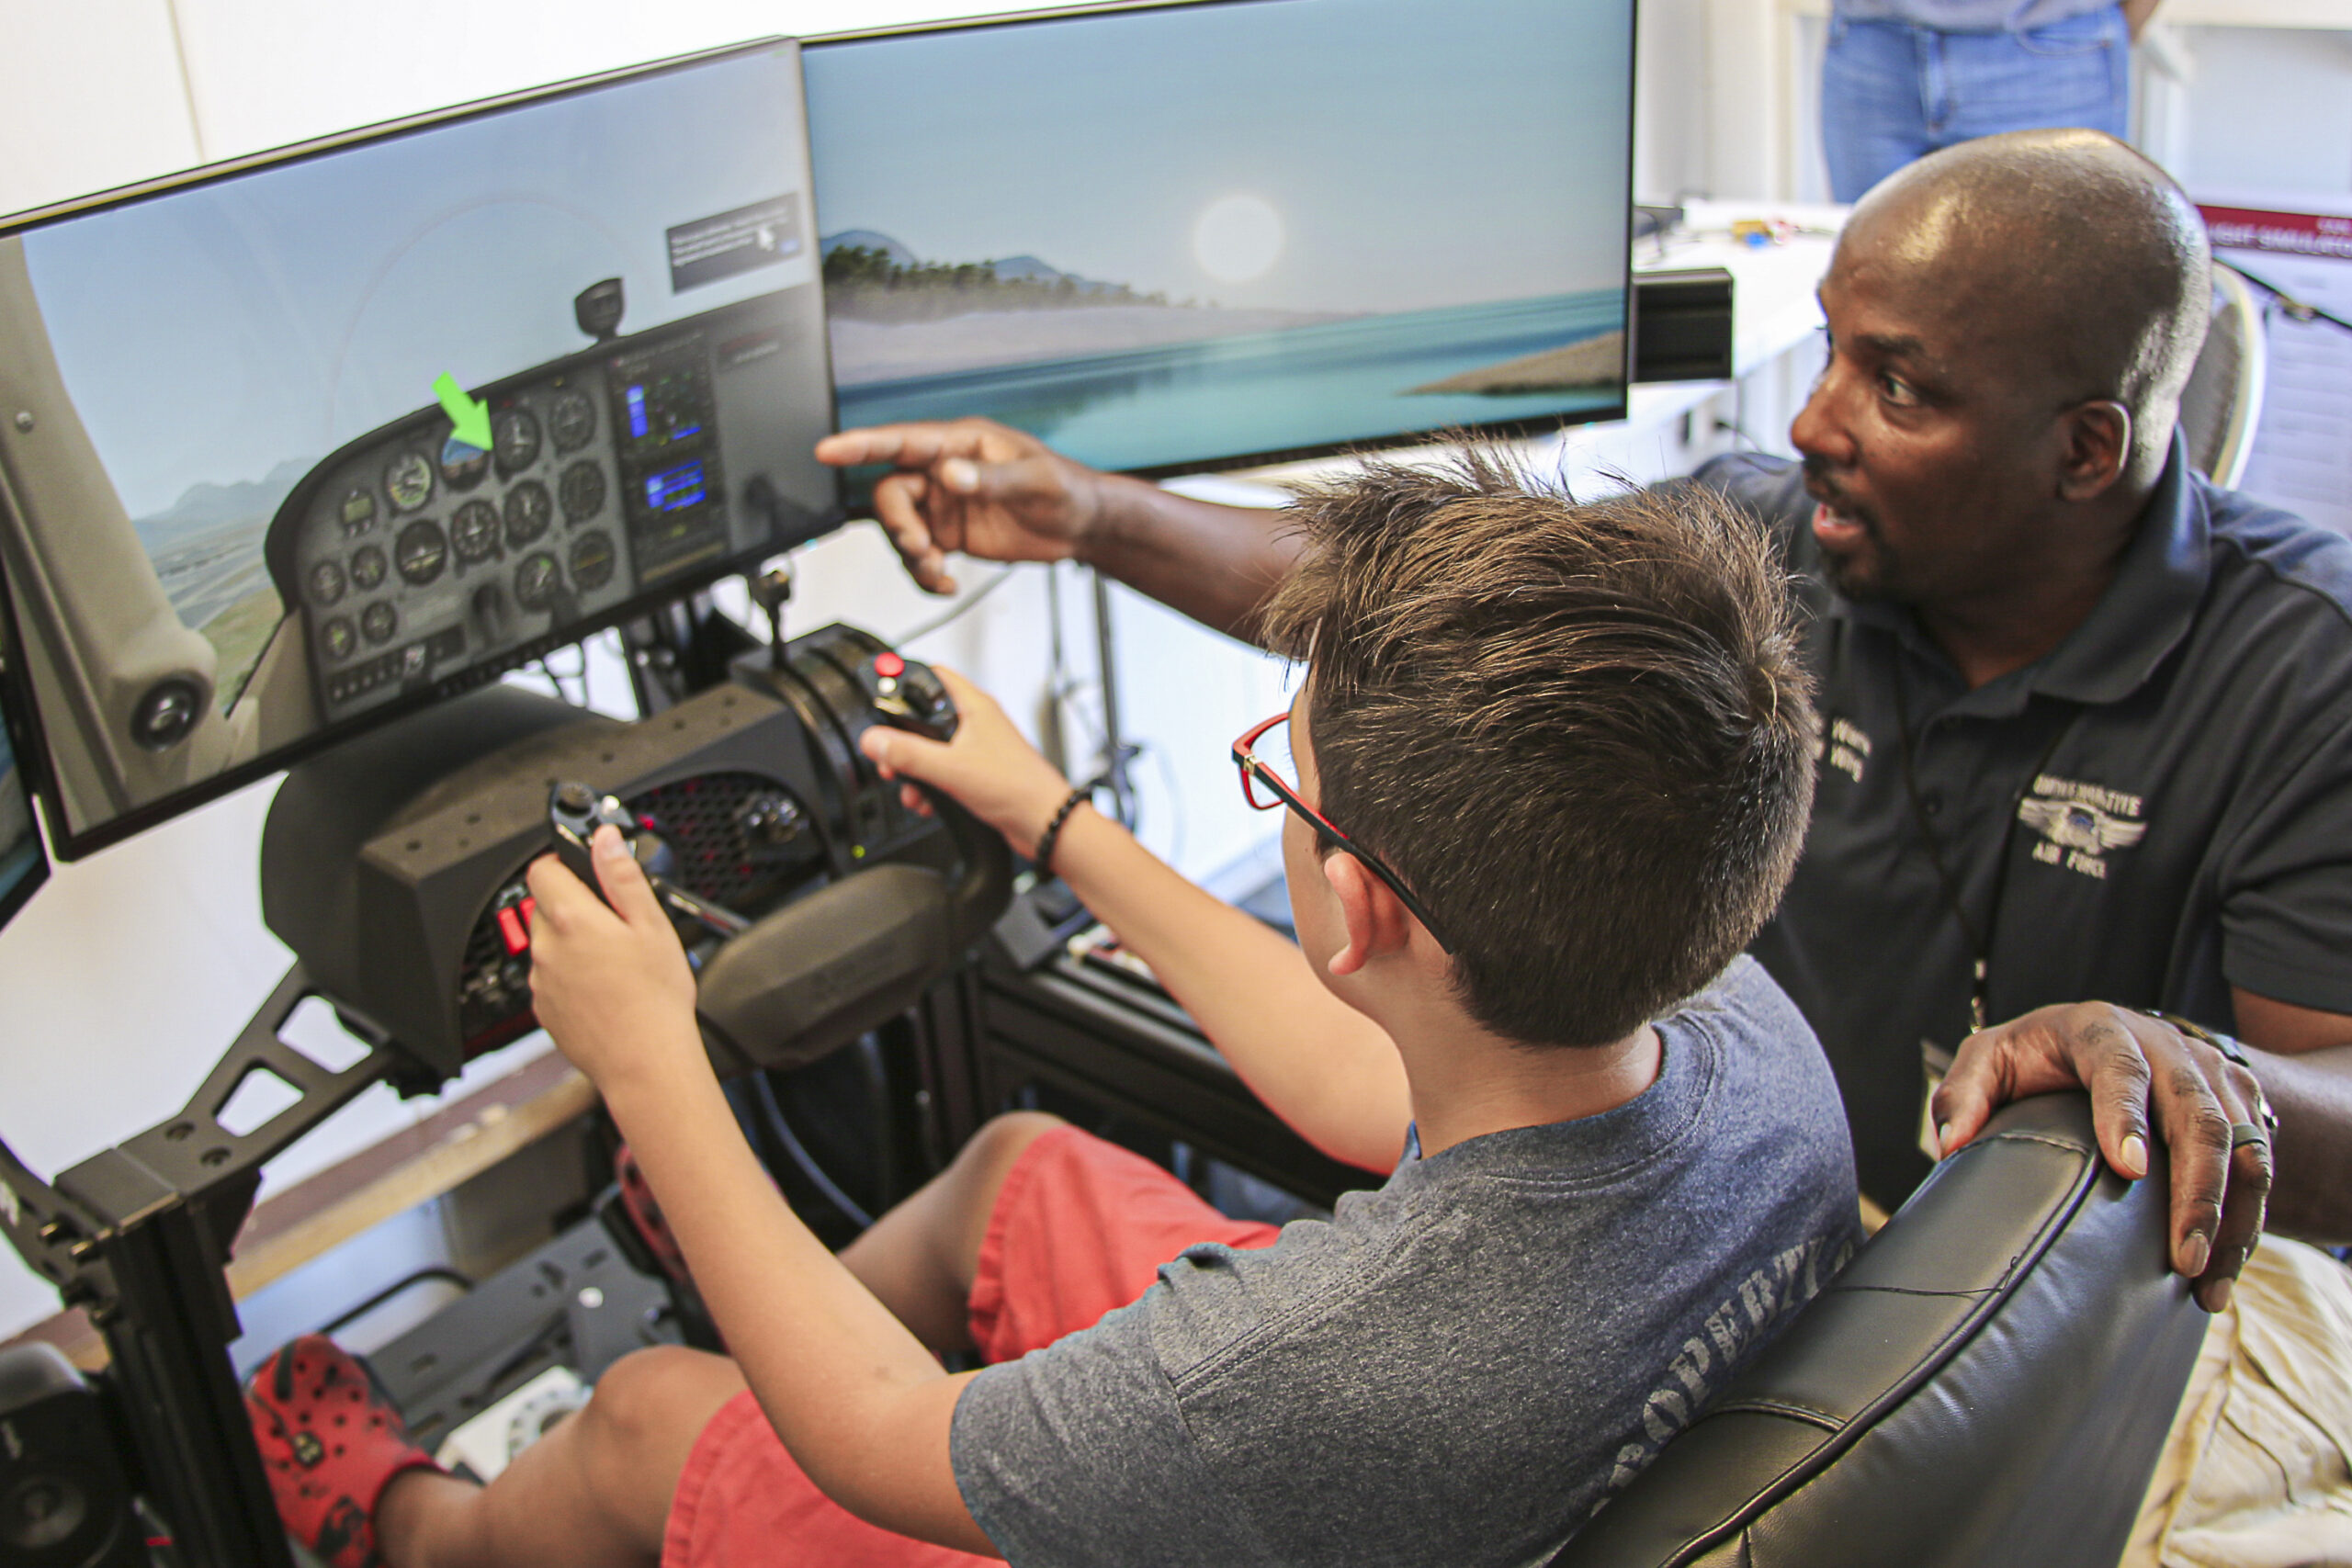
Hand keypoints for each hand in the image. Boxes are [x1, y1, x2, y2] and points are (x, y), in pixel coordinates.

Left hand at [526, 826, 704, 1093]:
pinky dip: (571, 977)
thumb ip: (622, 876)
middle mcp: (545, 949)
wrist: (645, 1062)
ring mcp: (541, 982)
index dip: (563, 864)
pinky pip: (550, 979)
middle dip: (574, 908)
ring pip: (548, 945)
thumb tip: (605, 839)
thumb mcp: (652, 925)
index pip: (541, 869)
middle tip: (615, 926)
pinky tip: (605, 990)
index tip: (586, 873)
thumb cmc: (655, 999)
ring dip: (572, 944)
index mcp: (571, 920)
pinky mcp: (543, 1010)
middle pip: (545, 907)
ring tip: (615, 964)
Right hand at [814, 419, 1104, 592]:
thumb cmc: (1064, 488)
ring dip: (911, 556)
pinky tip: (945, 584)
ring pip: (900, 529)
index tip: (828, 450)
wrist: (1081, 526)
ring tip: (938, 571)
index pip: (902, 442)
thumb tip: (951, 474)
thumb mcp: (1035, 480)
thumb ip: (990, 478)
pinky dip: (924, 576)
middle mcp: (943, 472)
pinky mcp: (948, 537)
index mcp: (960, 444)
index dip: (861, 445)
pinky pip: (918, 557)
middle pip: (891, 492)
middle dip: (898, 524)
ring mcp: (943, 506)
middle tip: (922, 547)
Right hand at [858, 667, 1072, 853]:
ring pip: (932, 751)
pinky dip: (930, 787)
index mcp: (974, 707)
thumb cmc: (1018, 787)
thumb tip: (875, 741)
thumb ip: (908, 753)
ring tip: (910, 787)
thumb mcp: (950, 768)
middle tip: (890, 757)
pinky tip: (927, 802)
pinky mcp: (978, 775)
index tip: (882, 692)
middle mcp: (976, 724)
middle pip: (925, 719)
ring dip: (915, 770)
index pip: (933, 675)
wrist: (1045, 824)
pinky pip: (943, 774)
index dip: (904, 679)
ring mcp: (978, 749)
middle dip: (903, 742)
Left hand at [1932, 1002, 2272, 1311]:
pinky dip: (2247, 1222)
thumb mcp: (1990, 1058)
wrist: (2109, 1034)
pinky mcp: (2240, 1106)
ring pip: (2243, 1146)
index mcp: (2100, 1029)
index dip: (2126, 1116)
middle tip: (2181, 1255)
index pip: (2120, 1067)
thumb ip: (1964, 1094)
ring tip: (2205, 1281)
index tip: (2129, 1168)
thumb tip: (1951, 1145)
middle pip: (2198, 1114)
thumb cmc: (2038, 1055)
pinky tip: (2223, 1271)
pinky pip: (2261, 1167)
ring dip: (2232, 1217)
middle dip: (2197, 1189)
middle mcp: (2167, 1047)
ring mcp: (2212, 1075)